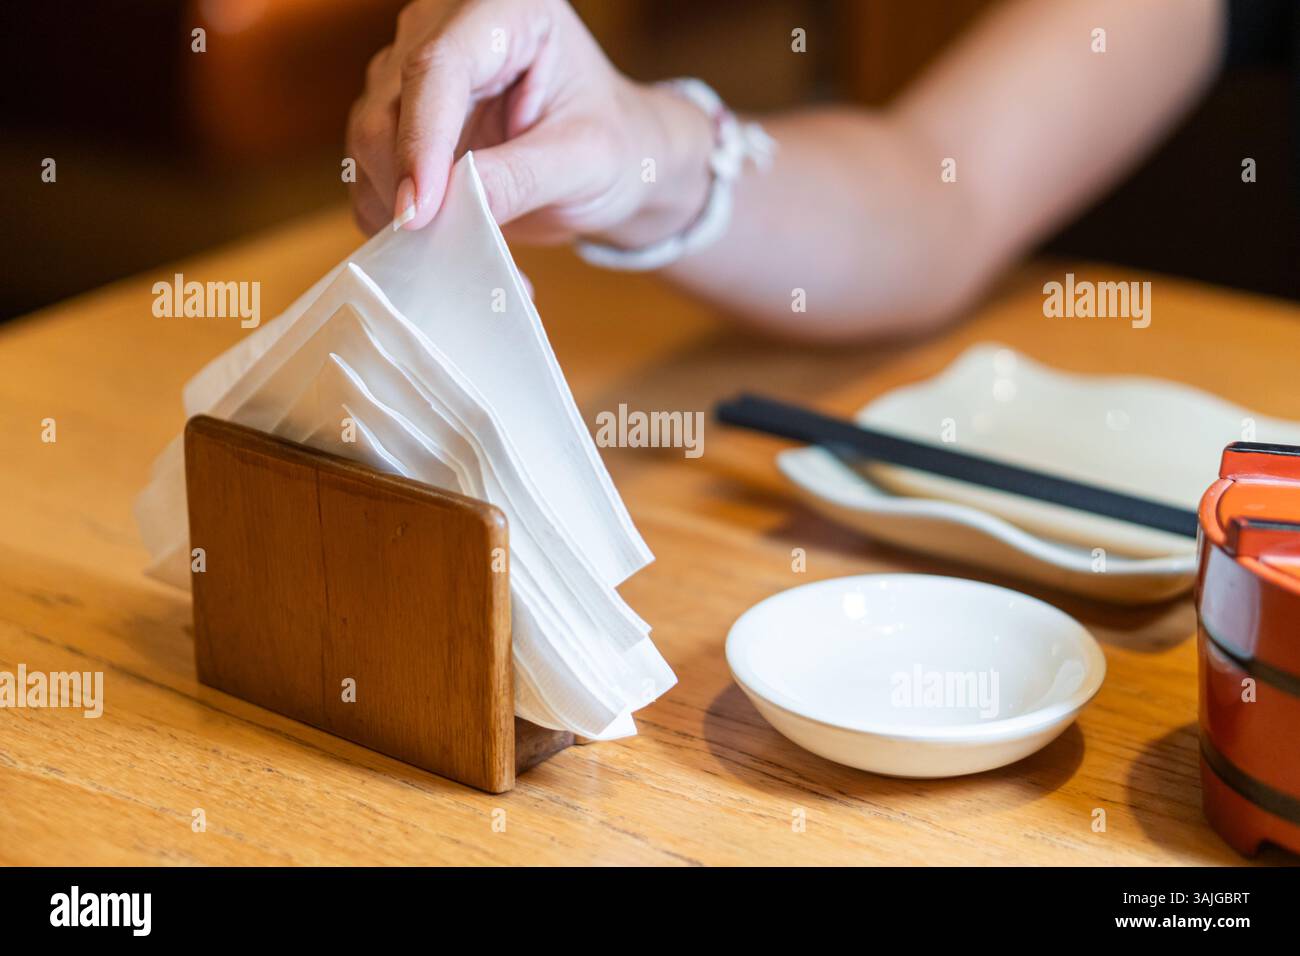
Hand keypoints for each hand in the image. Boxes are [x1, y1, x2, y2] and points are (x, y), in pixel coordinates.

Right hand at [346, 0, 712, 244]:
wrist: (614, 162)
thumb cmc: (615, 145)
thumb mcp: (586, 162)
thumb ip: (524, 177)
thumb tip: (457, 203)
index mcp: (505, 11)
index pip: (437, 68)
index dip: (422, 142)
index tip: (421, 212)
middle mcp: (445, 28)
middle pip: (387, 107)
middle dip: (405, 185)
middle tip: (446, 247)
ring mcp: (413, 73)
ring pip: (368, 144)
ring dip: (400, 211)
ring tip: (464, 254)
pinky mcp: (399, 121)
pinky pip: (371, 175)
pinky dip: (397, 220)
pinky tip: (446, 247)